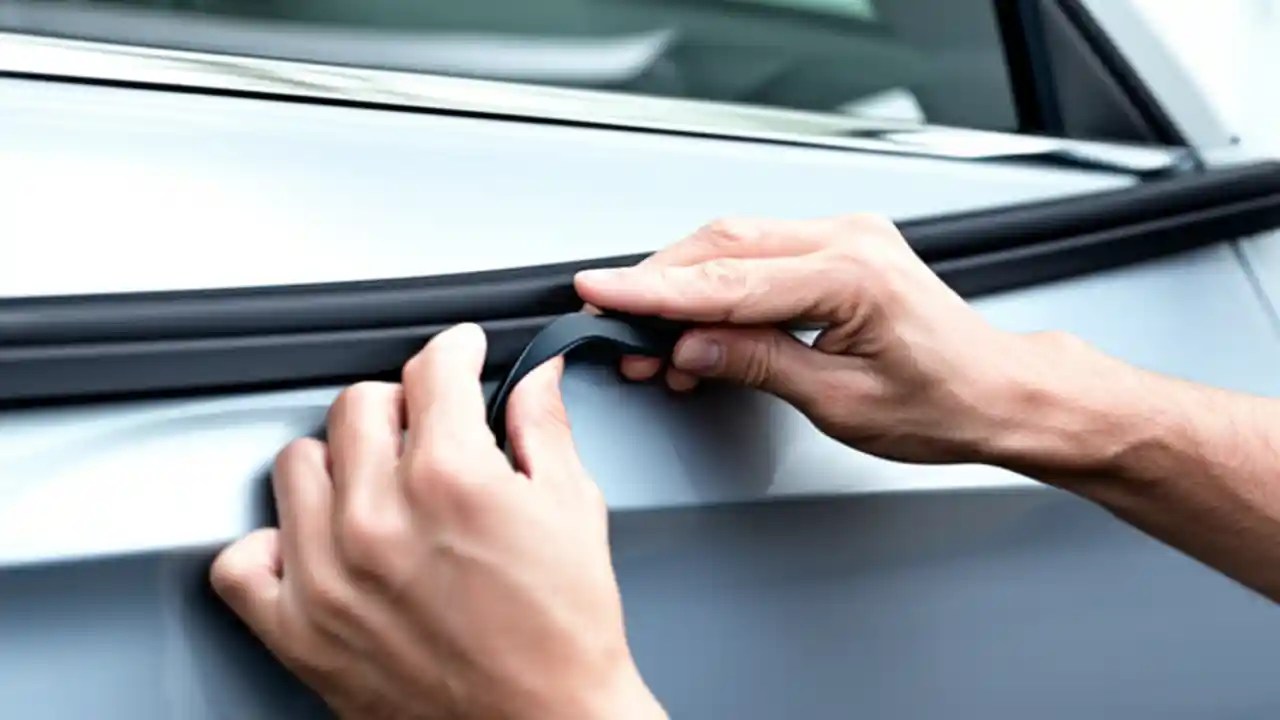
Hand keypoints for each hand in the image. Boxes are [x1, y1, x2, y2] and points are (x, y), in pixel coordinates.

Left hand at [210, 324, 663, 719]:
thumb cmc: (564, 633)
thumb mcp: (574, 509)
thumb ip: (543, 426)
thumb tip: (536, 376)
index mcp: (450, 478)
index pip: (430, 370)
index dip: (454, 351)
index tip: (458, 356)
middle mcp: (378, 519)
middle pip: (357, 404)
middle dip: (401, 405)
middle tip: (428, 432)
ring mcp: (328, 575)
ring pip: (297, 464)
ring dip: (340, 464)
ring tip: (379, 489)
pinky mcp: (299, 630)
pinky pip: (243, 560)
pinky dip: (273, 544)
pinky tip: (317, 544)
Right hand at [575, 215, 1070, 465]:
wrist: (997, 390)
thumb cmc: (944, 403)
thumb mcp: (840, 402)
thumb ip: (757, 363)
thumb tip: (689, 346)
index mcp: (852, 276)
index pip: (727, 281)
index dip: (654, 291)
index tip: (602, 292)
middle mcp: (849, 239)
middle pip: (723, 246)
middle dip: (660, 286)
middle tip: (616, 326)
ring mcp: (847, 236)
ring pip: (736, 243)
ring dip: (686, 285)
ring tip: (652, 342)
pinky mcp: (842, 246)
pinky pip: (761, 252)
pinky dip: (720, 283)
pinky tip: (698, 323)